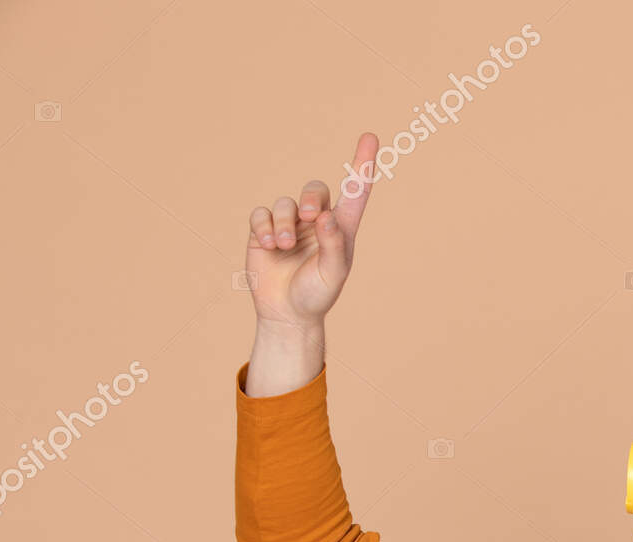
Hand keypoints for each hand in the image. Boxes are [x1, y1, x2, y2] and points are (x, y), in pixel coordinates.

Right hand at [243, 132, 378, 329]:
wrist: (287, 313)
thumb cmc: (317, 294)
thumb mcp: (333, 273)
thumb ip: (333, 244)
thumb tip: (325, 216)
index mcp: (341, 229)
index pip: (354, 192)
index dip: (362, 165)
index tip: (371, 138)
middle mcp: (316, 221)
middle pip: (315, 190)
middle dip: (310, 198)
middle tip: (309, 216)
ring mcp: (290, 224)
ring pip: (285, 203)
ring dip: (284, 222)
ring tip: (284, 245)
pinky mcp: (264, 231)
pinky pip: (261, 214)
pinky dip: (264, 226)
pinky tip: (269, 244)